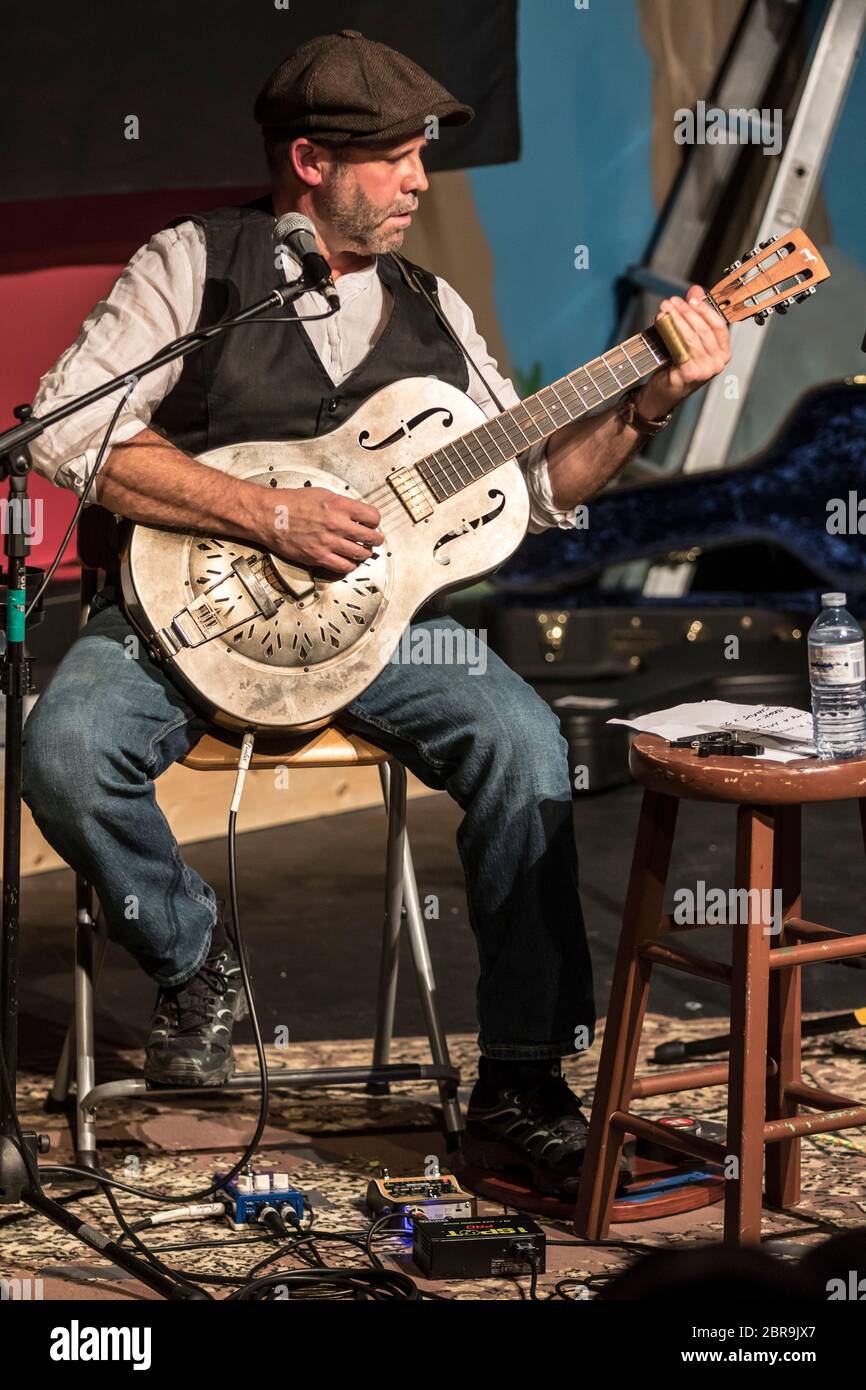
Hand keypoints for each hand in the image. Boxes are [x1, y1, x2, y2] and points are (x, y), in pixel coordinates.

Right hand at [257, 485, 383, 574]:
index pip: (372, 516)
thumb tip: (356, 512)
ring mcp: (328, 542)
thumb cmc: (289, 503)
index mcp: (339, 505)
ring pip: (360, 553)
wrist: (268, 515)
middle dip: (375, 539)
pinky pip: (344, 566)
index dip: (375, 521)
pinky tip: (349, 561)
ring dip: (365, 553)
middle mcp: (336, 524)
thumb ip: (341, 504)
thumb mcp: (321, 493)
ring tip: (363, 551)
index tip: (373, 524)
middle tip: (374, 540)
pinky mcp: (319, 557)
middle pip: (370, 537)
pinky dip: (350, 565)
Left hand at [635, 285, 730, 421]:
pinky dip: (671, 331)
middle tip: (672, 301)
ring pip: (692, 337)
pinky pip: (681, 347)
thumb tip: (696, 289)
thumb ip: (695, 314)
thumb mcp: (688, 338)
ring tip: (665, 308)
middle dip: (686, 312)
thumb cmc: (677, 365)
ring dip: (677, 319)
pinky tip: (662, 322)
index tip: (691, 298)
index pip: (719, 325)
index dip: (705, 309)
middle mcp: (717, 363)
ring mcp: (705, 370)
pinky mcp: (690, 373)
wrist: (664, 393)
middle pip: (704, 330)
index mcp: (723, 353)